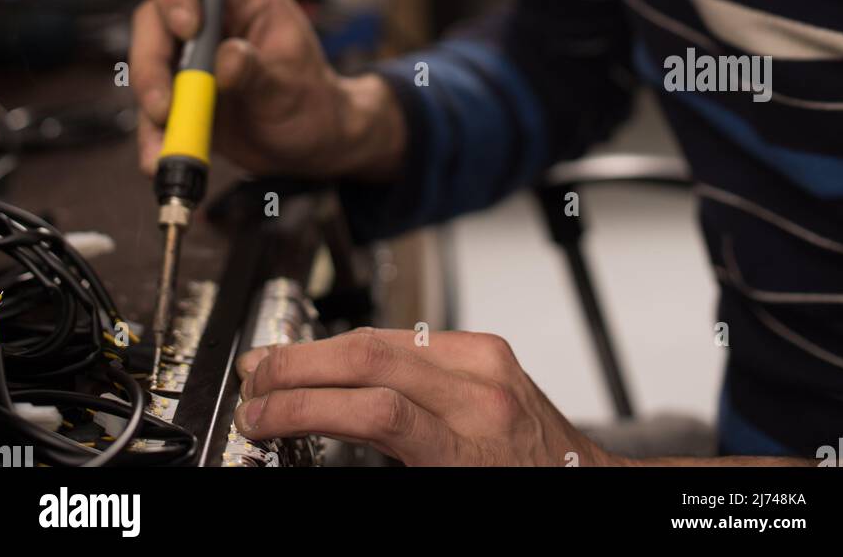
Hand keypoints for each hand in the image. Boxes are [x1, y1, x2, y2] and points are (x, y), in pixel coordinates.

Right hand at [130, 0, 377, 179]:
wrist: (311, 143)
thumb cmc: (310, 99)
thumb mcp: (290, 85)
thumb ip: (256, 71)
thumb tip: (226, 58)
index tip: (187, 27)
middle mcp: (208, 17)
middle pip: (154, 16)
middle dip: (152, 60)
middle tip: (164, 104)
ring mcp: (188, 54)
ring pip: (145, 61)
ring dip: (148, 103)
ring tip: (167, 144)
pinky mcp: (177, 91)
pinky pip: (150, 106)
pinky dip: (152, 134)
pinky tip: (160, 157)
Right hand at [234, 326, 618, 466]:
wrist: (588, 488)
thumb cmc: (523, 499)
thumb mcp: (446, 504)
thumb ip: (388, 463)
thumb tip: (321, 441)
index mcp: (472, 453)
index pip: (375, 412)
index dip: (305, 409)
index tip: (262, 419)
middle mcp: (483, 398)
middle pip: (373, 358)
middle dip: (300, 364)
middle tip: (255, 379)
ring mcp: (489, 364)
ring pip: (387, 337)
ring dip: (323, 348)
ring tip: (279, 363)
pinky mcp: (490, 348)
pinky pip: (415, 337)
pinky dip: (366, 345)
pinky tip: (334, 354)